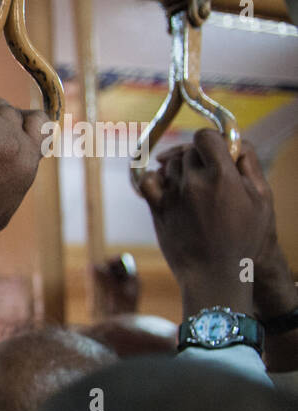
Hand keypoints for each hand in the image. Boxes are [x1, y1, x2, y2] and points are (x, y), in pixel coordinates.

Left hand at [139, 131, 273, 314]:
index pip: (205, 136)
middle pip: (188, 150)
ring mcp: (173, 194)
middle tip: (209, 172)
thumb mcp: (262, 199)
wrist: (213, 274)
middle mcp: (194, 181)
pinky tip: (168, 185)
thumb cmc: (244, 239)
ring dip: (180, 169)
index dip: (211, 140)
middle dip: (199, 157)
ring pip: (170, 165)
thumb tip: (235, 142)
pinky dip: (156, 178)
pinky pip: (149, 180)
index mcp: (222, 175)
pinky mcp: (158, 208)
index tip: (216, 150)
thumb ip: (248, 164)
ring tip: (195, 185)